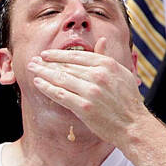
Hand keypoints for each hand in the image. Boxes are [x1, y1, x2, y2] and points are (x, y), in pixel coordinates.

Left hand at [27, 37, 149, 144]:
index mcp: (107, 64)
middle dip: (46, 63)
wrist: (133, 125)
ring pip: (61, 78)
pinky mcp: (84, 107)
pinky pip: (60, 95)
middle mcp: (98, 75)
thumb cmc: (128, 100)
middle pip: (66, 67)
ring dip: (43, 73)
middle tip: (33, 61)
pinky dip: (47, 88)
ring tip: (32, 69)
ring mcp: (91, 91)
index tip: (45, 54)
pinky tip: (38, 83)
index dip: (58, 55)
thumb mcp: (122, 73)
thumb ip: (107, 57)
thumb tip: (102, 40)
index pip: (76, 56)